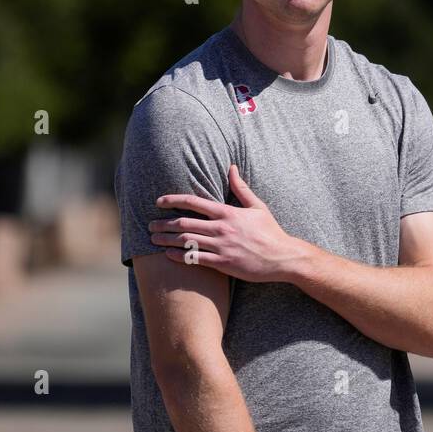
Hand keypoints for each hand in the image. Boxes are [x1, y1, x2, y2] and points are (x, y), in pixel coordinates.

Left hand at [148, 165, 300, 282]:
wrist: (282, 258)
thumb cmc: (270, 231)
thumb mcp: (257, 206)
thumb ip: (241, 187)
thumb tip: (231, 167)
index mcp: (228, 212)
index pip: (194, 202)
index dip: (173, 200)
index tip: (159, 201)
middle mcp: (222, 228)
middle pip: (184, 223)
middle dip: (164, 223)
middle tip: (150, 224)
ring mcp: (221, 247)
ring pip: (186, 241)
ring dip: (167, 239)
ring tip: (153, 238)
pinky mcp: (223, 264)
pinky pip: (195, 259)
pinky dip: (179, 256)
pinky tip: (168, 254)